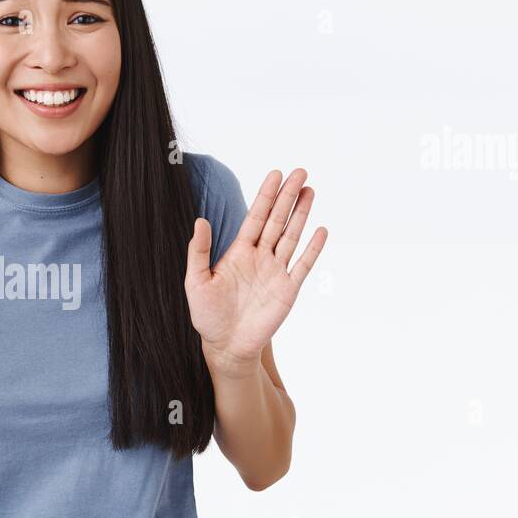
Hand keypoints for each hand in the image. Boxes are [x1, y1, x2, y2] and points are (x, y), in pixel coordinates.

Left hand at [184, 168, 327, 371]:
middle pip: (277, 220)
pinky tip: (320, 230)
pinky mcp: (288, 290)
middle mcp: (260, 258)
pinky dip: (313, 249)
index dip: (266, 196)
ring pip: (291, 236)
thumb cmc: (207, 315)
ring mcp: (276, 272)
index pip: (255, 217)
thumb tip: (200, 221)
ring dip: (301, 214)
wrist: (226, 346)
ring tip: (311, 190)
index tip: (275, 174)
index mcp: (239, 252)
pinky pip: (303, 265)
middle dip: (288, 196)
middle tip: (300, 171)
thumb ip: (199, 252)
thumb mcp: (196, 281)